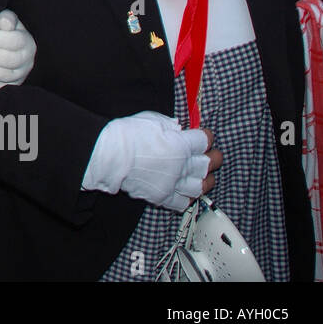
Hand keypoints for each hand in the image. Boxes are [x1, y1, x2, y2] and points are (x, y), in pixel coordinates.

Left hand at [0, 9, 35, 88]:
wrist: (5, 51)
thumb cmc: (3, 33)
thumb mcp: (5, 21)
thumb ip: (5, 18)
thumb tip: (4, 21)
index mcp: (27, 42)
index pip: (13, 41)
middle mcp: (27, 61)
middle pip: (5, 59)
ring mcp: (19, 76)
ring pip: (0, 73)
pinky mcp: (8, 87)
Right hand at [82, 111, 212, 210]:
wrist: (108, 155)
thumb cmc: (126, 134)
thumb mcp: (151, 120)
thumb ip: (170, 125)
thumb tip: (178, 130)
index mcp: (181, 144)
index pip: (205, 140)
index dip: (207, 137)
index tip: (204, 136)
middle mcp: (182, 165)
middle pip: (210, 164)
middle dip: (214, 158)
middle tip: (212, 156)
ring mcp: (173, 183)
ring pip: (201, 186)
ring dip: (205, 180)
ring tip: (203, 176)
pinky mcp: (162, 196)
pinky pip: (182, 203)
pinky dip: (187, 198)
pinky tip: (185, 191)